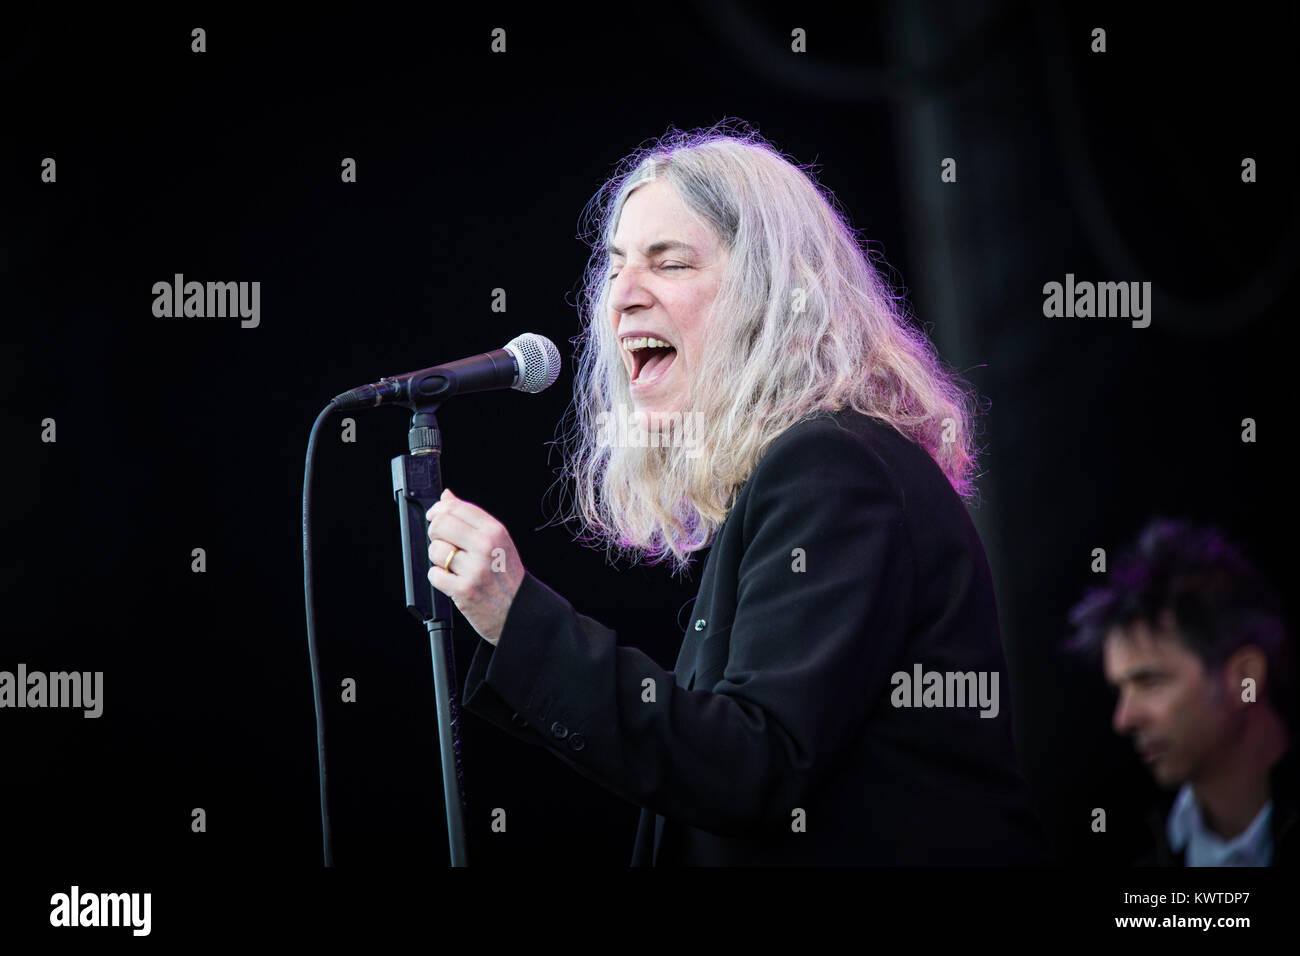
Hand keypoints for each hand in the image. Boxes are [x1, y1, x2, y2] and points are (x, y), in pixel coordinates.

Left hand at [426, 488, 525, 644]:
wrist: (519, 610)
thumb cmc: (506, 574)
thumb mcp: (497, 541)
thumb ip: (471, 518)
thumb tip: (447, 496)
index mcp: (495, 531)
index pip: (455, 507)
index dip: (439, 510)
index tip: (435, 516)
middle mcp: (486, 547)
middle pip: (440, 525)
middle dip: (435, 534)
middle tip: (444, 543)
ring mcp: (474, 569)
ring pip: (435, 550)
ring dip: (439, 560)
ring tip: (454, 566)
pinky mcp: (463, 590)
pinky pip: (434, 574)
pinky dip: (439, 578)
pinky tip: (453, 581)